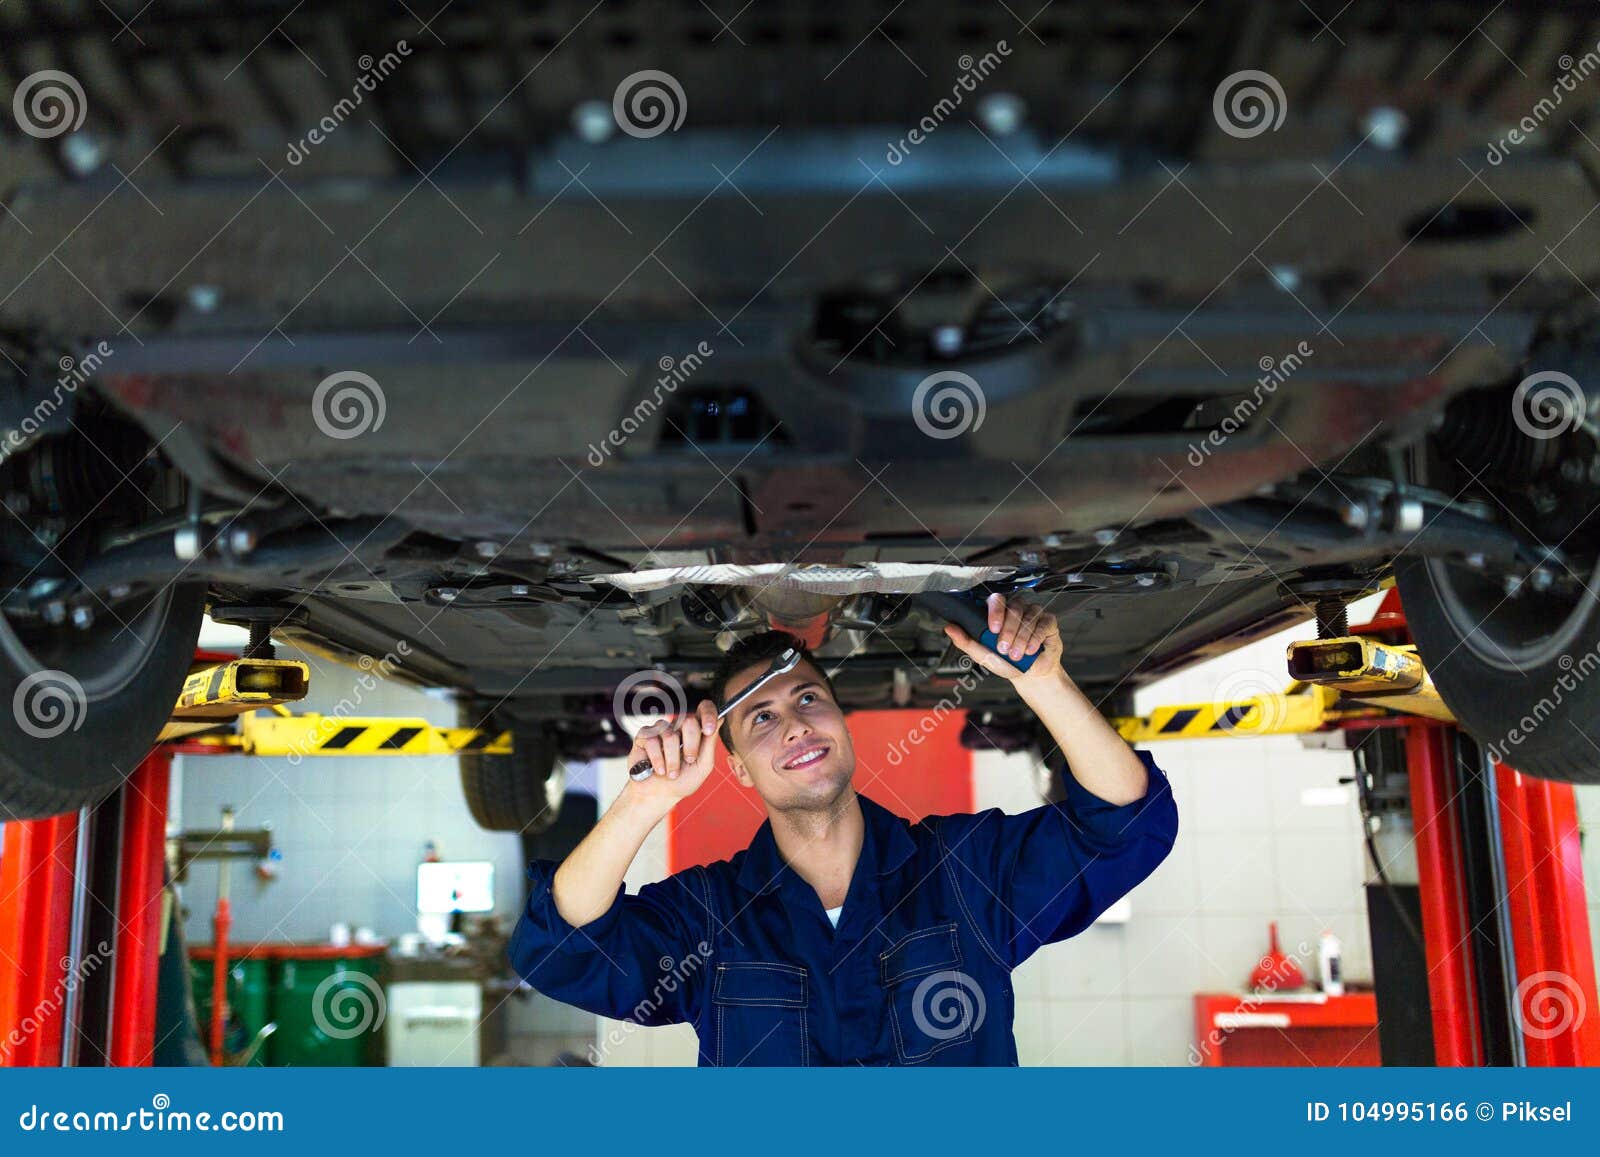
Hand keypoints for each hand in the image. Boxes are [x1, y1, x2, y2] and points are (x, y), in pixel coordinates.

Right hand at [625, 699, 720, 801]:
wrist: (659, 795)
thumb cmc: (683, 781)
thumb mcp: (703, 765)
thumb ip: (710, 743)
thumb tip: (721, 718)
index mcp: (696, 731)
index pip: (704, 709)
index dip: (708, 715)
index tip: (709, 730)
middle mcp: (678, 727)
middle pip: (688, 721)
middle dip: (691, 746)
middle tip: (689, 761)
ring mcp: (660, 730)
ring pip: (670, 735)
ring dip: (672, 761)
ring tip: (671, 773)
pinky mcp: (644, 736)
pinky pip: (652, 741)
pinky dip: (657, 760)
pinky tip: (658, 770)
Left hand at [943, 592, 1062, 684]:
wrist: (1030, 675)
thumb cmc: (1006, 662)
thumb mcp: (983, 655)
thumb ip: (966, 641)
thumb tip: (948, 627)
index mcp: (1000, 613)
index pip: (996, 600)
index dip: (995, 612)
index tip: (993, 629)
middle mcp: (1017, 609)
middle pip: (1014, 608)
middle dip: (1009, 631)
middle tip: (1005, 649)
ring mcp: (1034, 614)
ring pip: (1029, 616)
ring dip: (1022, 638)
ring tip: (1018, 655)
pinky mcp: (1049, 622)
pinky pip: (1044, 623)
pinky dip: (1036, 637)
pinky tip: (1031, 650)